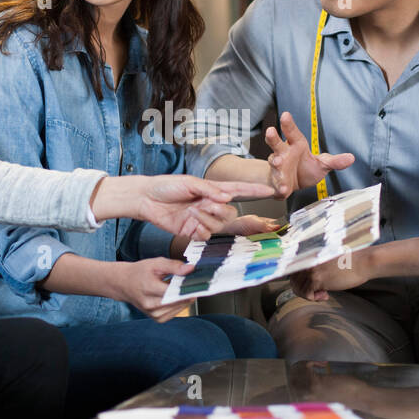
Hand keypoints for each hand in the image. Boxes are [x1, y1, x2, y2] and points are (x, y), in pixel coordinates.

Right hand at [111, 258, 195, 322]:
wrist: (124, 284)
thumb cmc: (139, 272)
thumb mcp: (155, 263)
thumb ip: (174, 266)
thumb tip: (191, 269)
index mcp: (148, 288)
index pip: (174, 291)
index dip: (188, 286)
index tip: (199, 281)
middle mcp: (150, 304)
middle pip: (178, 300)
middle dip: (189, 291)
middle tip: (196, 282)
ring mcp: (153, 314)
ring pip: (179, 307)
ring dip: (185, 298)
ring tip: (184, 287)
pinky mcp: (157, 319)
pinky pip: (175, 312)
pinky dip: (179, 304)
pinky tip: (177, 296)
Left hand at [126, 174, 273, 239]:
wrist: (147, 199)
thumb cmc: (166, 186)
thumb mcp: (189, 183)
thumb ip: (209, 190)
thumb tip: (227, 197)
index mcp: (213, 190)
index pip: (239, 190)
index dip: (255, 191)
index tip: (272, 190)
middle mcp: (211, 205)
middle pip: (231, 213)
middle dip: (221, 211)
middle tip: (206, 204)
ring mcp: (203, 219)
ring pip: (219, 226)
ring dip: (207, 219)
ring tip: (192, 211)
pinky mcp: (193, 231)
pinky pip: (206, 236)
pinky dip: (201, 230)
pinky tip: (190, 222)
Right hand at [265, 111, 354, 197]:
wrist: (290, 185)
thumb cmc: (304, 170)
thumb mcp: (322, 164)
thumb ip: (334, 161)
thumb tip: (351, 158)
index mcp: (296, 146)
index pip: (292, 133)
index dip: (288, 124)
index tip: (285, 115)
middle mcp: (284, 155)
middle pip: (277, 143)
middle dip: (273, 138)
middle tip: (271, 131)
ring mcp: (278, 168)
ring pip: (274, 163)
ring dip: (274, 162)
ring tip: (276, 162)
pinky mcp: (277, 183)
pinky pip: (277, 184)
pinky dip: (278, 187)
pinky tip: (282, 189)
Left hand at [290, 247, 373, 301]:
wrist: (363, 262)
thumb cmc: (351, 263)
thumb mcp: (329, 261)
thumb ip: (317, 266)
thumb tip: (308, 280)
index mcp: (310, 254)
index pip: (293, 271)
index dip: (300, 281)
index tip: (311, 286)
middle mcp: (307, 261)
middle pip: (293, 281)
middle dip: (304, 290)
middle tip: (318, 292)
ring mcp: (311, 269)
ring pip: (298, 288)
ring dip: (309, 295)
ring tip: (323, 294)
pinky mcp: (317, 279)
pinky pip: (306, 294)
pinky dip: (314, 298)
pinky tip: (326, 295)